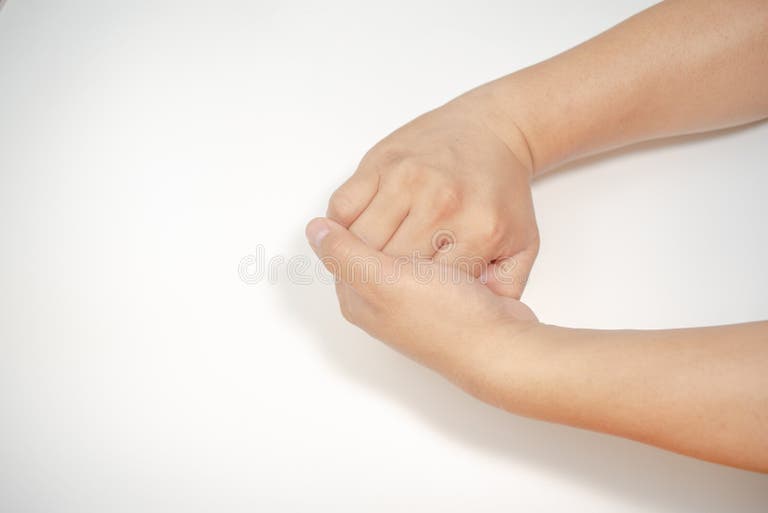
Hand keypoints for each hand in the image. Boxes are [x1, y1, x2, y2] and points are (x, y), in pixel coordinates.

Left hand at [305, 217, 537, 386]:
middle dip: (393, 223)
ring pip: (406, 242)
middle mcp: (383, 296)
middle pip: (374, 242)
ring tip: (444, 219)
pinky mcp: (446, 285)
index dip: (362, 217)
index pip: (343, 244)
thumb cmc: (446, 320)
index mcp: (360, 297)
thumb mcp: (384, 283)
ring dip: (422, 228)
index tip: (388, 200)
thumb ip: (346, 254)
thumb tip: (315, 229)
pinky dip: (443, 239)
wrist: (504, 345)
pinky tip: (457, 231)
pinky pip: (435, 250)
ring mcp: (416, 291)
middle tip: (420, 206)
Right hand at [326, 94, 538, 298]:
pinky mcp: (380, 163)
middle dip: (383, 284)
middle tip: (384, 290)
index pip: (430, 288)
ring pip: (360, 241)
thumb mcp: (522, 245)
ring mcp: (407, 180)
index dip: (415, 302)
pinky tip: (357, 235)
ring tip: (368, 267)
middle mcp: (440, 205)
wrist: (491, 129)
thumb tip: (472, 317)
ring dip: (357, 258)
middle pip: (389, 267)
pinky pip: (342, 207)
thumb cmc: (500, 190)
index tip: (412, 303)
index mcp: (478, 231)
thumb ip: (504, 289)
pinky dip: (340, 227)